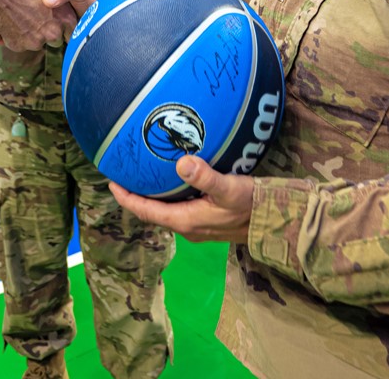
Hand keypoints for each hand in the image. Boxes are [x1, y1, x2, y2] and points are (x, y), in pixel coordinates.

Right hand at [0, 0, 77, 51]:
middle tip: (35, 11)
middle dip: (46, 27)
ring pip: (34, 40)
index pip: (72, 30)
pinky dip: (12, 33)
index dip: (64, 21)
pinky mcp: (15, 44)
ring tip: (18, 11)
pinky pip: (17, 42)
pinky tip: (6, 17)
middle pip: (53, 38)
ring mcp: (32, 41)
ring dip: (28, 30)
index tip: (55, 14)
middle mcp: (51, 33)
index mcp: (65, 17)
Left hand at [108, 155, 253, 243]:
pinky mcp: (208, 220)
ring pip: (166, 211)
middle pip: (152, 213)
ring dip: (151, 197)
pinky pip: (179, 208)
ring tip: (143, 175)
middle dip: (136, 196)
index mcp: (186, 221)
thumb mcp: (229, 189)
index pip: (146, 212)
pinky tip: (172, 180)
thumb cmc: (253, 205)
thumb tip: (181, 163)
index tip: (111, 182)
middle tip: (124, 175)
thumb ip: (205, 177)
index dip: (127, 198)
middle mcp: (188, 227)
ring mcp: (198, 226)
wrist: (277, 222)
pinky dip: (168, 196)